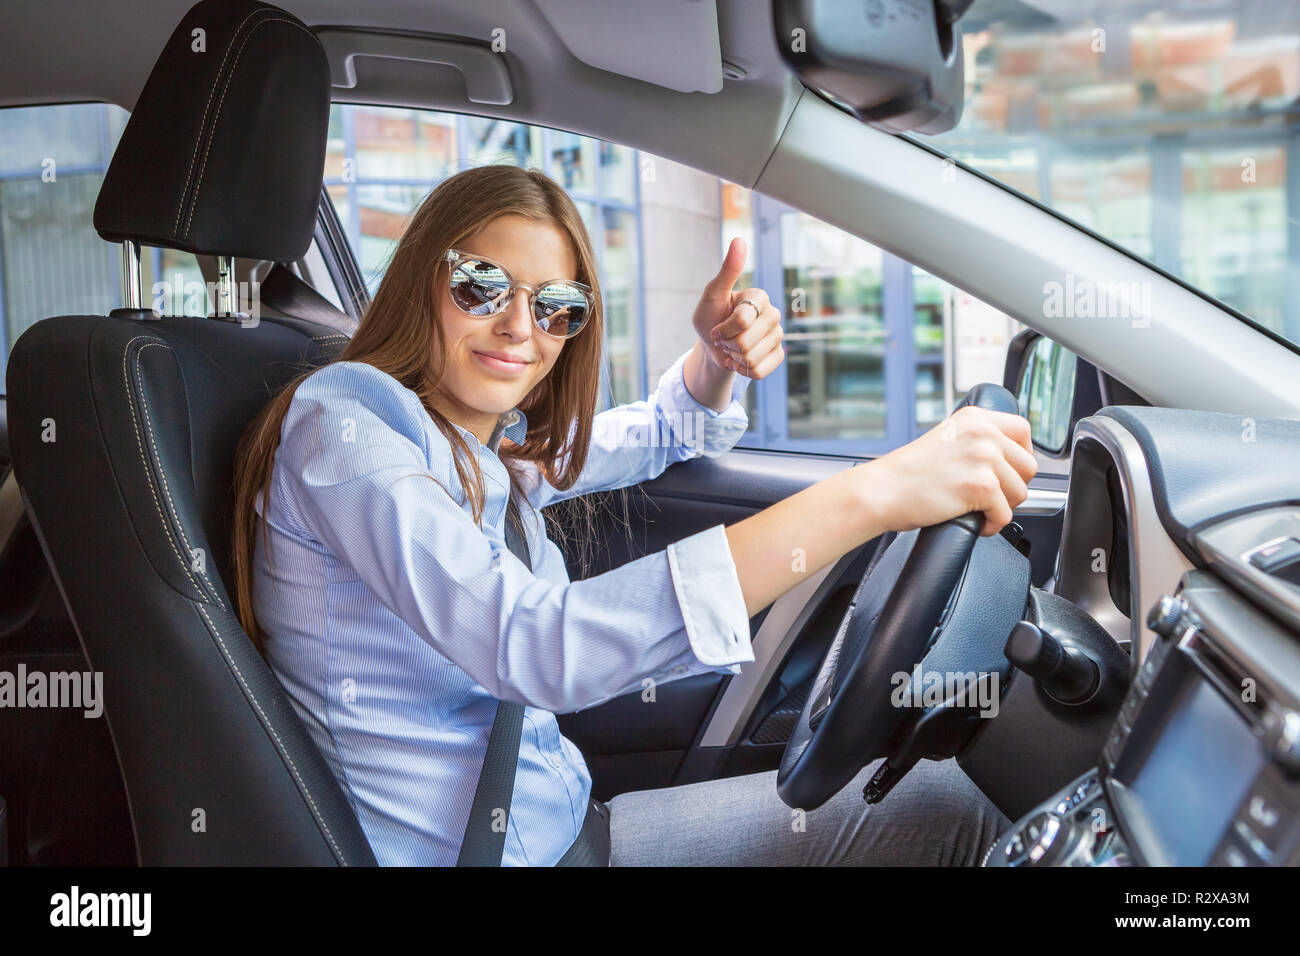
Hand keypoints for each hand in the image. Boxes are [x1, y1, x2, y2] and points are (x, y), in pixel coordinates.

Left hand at [692, 237, 784, 379]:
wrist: (711, 347)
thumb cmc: (710, 318)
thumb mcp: (713, 295)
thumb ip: (728, 271)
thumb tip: (738, 240)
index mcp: (759, 297)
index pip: (742, 320)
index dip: (723, 329)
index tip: (716, 326)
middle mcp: (773, 314)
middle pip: (747, 342)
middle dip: (727, 345)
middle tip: (724, 338)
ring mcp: (778, 335)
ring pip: (753, 358)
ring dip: (734, 358)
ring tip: (731, 348)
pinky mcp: (778, 355)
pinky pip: (761, 371)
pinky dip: (743, 370)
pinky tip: (739, 361)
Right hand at [866, 406, 1037, 536]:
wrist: (883, 490)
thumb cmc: (908, 472)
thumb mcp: (947, 438)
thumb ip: (978, 440)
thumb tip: (1009, 458)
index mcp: (975, 418)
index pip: (1023, 429)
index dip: (1022, 454)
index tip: (1011, 470)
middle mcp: (983, 433)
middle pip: (1028, 466)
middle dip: (1013, 487)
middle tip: (990, 497)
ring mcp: (983, 458)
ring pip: (1020, 493)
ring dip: (1002, 507)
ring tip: (978, 510)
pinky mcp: (981, 487)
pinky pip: (1004, 516)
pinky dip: (991, 525)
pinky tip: (975, 522)